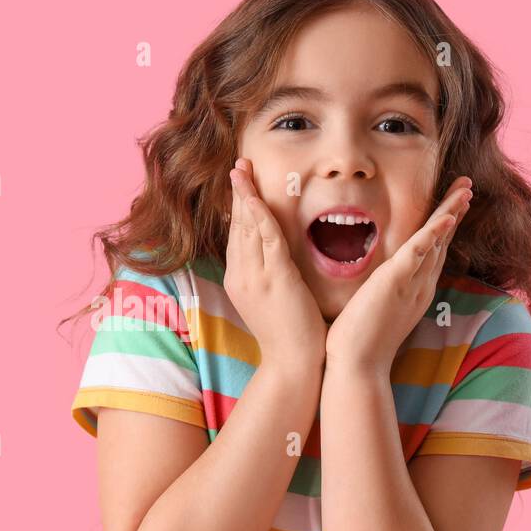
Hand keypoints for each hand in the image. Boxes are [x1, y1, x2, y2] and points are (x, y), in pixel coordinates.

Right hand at [225, 158, 326, 369]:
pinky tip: (256, 197)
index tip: (240, 185)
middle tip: (238, 166)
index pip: (237, 236)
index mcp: (240, 280)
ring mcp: (255, 277)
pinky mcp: (274, 279)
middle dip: (238, 194)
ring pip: (247, 227)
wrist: (293, 364)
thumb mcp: (275, 301)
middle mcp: (241, 276)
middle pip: (237, 226)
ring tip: (242, 169)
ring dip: (245, 195)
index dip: (238, 208)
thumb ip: (272, 277)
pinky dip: (260, 215)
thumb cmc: (291, 335)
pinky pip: (265, 239)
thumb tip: (279, 259)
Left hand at [324, 176, 473, 374]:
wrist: (357, 367)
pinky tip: (445, 217)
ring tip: (464, 189)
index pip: (433, 251)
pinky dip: (433, 234)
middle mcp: (419, 285)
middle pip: (442, 241)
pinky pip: (418, 253)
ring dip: (450, 213)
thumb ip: (382, 294)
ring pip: (436, 241)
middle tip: (467, 186)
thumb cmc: (360, 343)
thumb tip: (376, 286)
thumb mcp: (377, 310)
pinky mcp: (395, 283)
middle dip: (454, 211)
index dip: (444, 226)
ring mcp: (411, 284)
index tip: (453, 204)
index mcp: (415, 290)